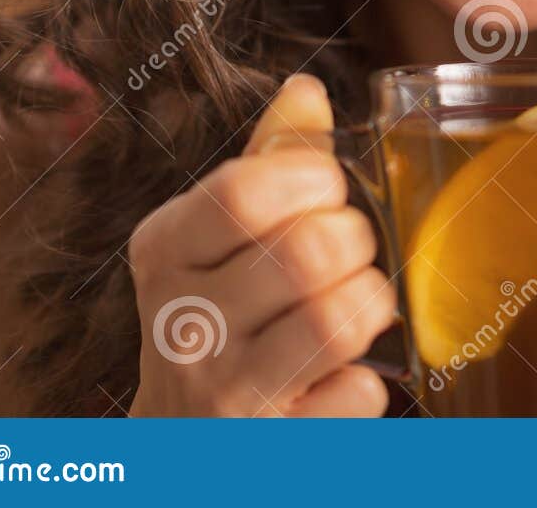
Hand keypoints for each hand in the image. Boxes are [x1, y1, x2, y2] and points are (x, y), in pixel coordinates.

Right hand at [126, 74, 395, 415]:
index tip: (328, 188)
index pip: (245, 192)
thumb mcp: (218, 234)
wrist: (180, 442)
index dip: (314, 178)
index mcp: (165, 249)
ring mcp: (222, 393)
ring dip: (371, 303)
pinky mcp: (270, 446)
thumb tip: (306, 90)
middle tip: (352, 252)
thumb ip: (267, 160)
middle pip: (307, 252)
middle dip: (356, 240)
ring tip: (356, 304)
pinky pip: (360, 394)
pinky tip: (337, 377)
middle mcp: (182, 322)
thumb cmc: (218, 315)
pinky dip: (367, 381)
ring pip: (339, 319)